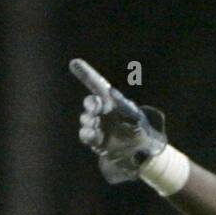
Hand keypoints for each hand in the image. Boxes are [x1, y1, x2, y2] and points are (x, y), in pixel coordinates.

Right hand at [71, 58, 167, 184]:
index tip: (75, 63)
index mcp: (111, 101)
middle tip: (97, 108)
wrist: (140, 152)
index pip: (96, 85)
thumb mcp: (135, 116)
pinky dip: (87, 134)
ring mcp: (97, 126)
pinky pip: (86, 135)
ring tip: (96, 125)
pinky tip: (94, 135)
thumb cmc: (139, 130)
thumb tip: (111, 91)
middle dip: (91, 104)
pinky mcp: (96, 141)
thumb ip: (125, 105)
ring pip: (85, 120)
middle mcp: (102, 112)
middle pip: (89, 104)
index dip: (86, 74)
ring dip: (88, 121)